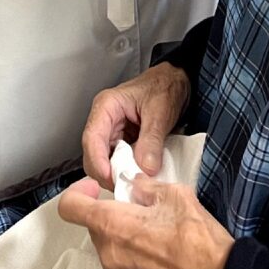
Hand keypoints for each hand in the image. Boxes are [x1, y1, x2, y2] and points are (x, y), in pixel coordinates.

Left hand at [57, 175, 232, 268]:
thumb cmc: (199, 241)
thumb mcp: (173, 194)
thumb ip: (143, 186)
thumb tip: (133, 184)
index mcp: (114, 225)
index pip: (70, 207)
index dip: (79, 191)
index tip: (93, 188)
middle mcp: (110, 254)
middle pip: (93, 225)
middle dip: (111, 212)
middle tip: (138, 207)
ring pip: (107, 244)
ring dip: (122, 234)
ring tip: (151, 230)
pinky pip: (118, 264)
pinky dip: (130, 253)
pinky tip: (154, 248)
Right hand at [81, 62, 189, 189]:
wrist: (177, 83)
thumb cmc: (164, 86)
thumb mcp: (160, 111)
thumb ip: (151, 140)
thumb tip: (145, 167)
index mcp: (107, 106)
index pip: (92, 138)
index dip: (98, 162)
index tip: (111, 178)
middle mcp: (104, 121)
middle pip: (93, 154)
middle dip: (106, 173)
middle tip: (126, 186)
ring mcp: (112, 133)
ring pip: (104, 162)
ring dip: (117, 175)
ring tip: (134, 182)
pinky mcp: (122, 143)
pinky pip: (118, 163)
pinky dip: (126, 172)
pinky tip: (138, 176)